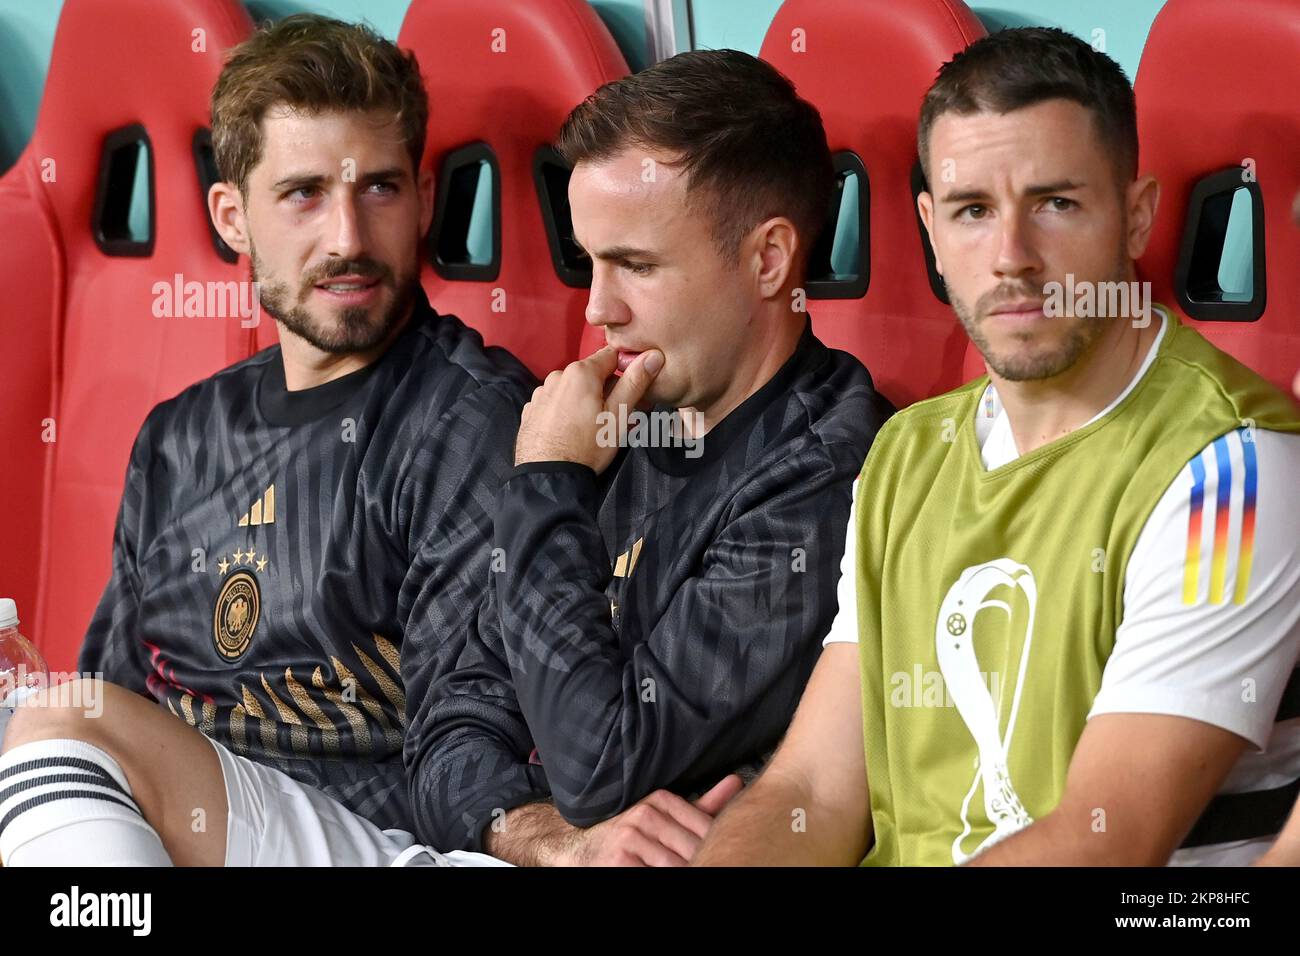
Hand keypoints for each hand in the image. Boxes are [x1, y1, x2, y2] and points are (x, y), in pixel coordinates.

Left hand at [514, 346, 663, 472]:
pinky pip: (556, 402)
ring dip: (586, 400)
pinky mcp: (532, 409)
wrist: (549, 478)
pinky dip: (566, 410)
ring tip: (594, 427)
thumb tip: (652, 356)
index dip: (626, 369)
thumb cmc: (586, 449)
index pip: (611, 355)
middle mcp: (557, 376)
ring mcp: (541, 393)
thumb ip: (635, 383)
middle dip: (607, 389)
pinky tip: (572, 430)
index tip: (633, 388)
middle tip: (617, 416)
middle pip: (591, 374)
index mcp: (580, 373)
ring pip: (573, 388)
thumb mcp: (618, 416)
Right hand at [567, 774, 743, 866]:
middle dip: (701, 861)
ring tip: (689, 866)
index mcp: (661, 801)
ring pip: (675, 866)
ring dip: (685, 868)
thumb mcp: (664, 816)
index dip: (716, 848)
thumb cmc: (628, 836)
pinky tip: (657, 870)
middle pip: (693, 851)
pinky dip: (658, 874)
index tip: (724, 856)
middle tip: (713, 863)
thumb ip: (703, 805)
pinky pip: (652, 874)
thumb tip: (738, 782)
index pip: (705, 828)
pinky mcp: (618, 862)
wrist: (578, 849)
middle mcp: (645, 815)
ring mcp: (630, 838)